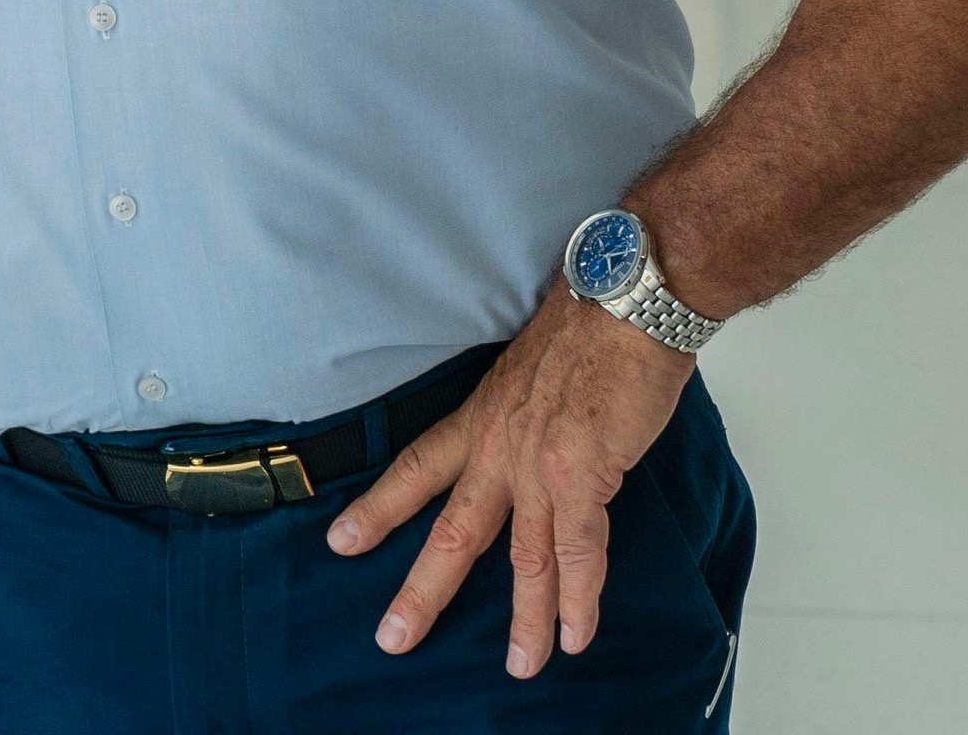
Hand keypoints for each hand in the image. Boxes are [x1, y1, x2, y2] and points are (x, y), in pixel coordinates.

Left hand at [327, 290, 694, 676]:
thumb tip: (534, 436)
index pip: (416, 468)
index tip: (341, 542)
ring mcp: (538, 468)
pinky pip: (578, 554)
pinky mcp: (584, 477)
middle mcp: (498, 448)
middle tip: (393, 637)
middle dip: (422, 590)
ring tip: (520, 667)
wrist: (626, 301)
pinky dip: (580, 600)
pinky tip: (577, 637)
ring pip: (522, 560)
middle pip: (452, 531)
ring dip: (525, 621)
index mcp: (482, 418)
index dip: (380, 508)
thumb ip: (523, 413)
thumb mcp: (529, 368)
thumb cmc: (590, 325)